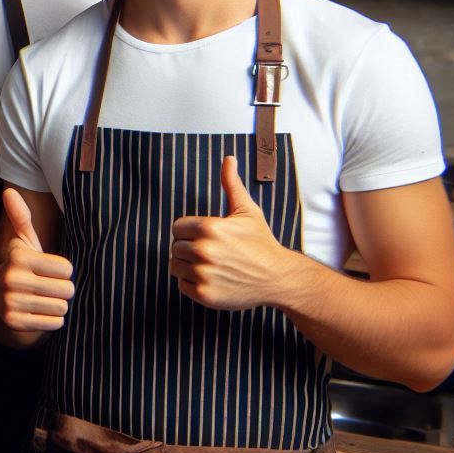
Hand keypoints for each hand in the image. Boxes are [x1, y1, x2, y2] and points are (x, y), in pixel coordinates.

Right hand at [0, 189, 74, 334]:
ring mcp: (12, 303)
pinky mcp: (15, 323)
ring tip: (43, 299)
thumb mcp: (22, 242)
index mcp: (19, 257)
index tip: (49, 271)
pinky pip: (54, 323)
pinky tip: (39, 312)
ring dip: (57, 305)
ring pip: (61, 308)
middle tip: (48, 287)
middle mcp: (12, 279)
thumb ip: (21, 217)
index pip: (67, 268)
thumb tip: (9, 191)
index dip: (63, 271)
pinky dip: (51, 320)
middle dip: (63, 290)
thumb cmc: (21, 266)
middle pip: (67, 290)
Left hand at [169, 156, 292, 310]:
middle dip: (190, 247)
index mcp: (209, 228)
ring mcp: (203, 274)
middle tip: (214, 252)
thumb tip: (228, 158)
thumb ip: (231, 185)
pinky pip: (181, 284)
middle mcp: (203, 251)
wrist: (278, 277)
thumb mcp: (247, 211)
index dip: (190, 231)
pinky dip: (192, 282)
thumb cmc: (261, 242)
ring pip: (175, 265)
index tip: (208, 236)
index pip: (177, 227)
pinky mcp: (203, 294)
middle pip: (175, 246)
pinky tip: (213, 278)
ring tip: (212, 264)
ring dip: (188, 265)